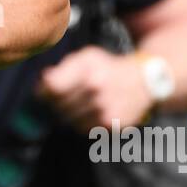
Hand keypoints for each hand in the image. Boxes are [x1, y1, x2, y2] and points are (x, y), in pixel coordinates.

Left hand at [37, 47, 153, 133]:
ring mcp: (104, 109)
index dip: (43, 91)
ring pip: (68, 120)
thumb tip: (43, 83)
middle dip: (54, 104)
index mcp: (87, 69)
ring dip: (66, 115)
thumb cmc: (108, 68)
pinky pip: (82, 129)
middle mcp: (96, 89)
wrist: (143, 82)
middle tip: (59, 99)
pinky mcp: (110, 125)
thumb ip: (63, 68)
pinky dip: (81, 123)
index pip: (52, 87)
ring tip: (76, 105)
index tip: (43, 91)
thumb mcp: (87, 57)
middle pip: (58, 106)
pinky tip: (88, 113)